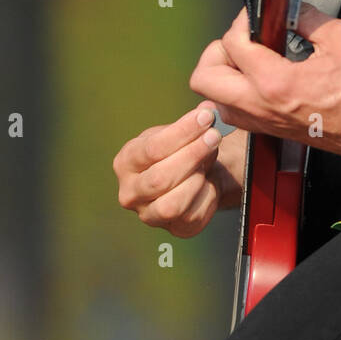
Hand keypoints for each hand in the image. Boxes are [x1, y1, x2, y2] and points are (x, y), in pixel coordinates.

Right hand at [113, 101, 247, 237]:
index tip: (206, 117)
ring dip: (197, 179)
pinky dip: (207, 196)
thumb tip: (209, 109)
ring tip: (210, 159)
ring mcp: (149, 215)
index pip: (152, 149)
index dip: (182, 132)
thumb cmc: (181, 149)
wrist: (195, 175)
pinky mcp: (174, 229)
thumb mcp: (181, 132)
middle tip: (214, 136)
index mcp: (126, 162)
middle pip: (160, 178)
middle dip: (192, 155)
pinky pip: (193, 216)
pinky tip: (211, 181)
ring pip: (172, 204)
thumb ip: (195, 120)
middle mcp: (130, 192)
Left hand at [188, 2, 340, 164]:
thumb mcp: (340, 37)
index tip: (254, 17)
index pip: (232, 43)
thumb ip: (306, 16)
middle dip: (216, 51)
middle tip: (240, 41)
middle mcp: (261, 106)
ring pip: (212, 98)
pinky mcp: (268, 130)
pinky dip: (234, 94)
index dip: (241, 21)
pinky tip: (256, 80)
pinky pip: (232, 112)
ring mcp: (262, 122)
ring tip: (246, 61)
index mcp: (276, 82)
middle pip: (204, 78)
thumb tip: (288, 8)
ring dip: (222, 75)